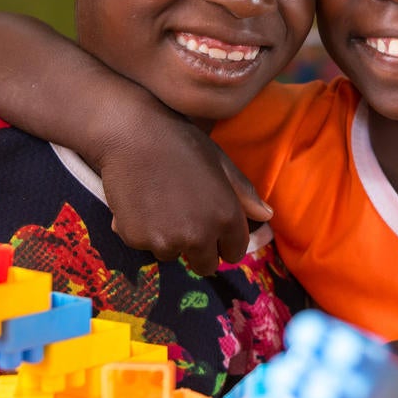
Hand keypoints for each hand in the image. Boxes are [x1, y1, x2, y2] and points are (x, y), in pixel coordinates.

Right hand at [101, 115, 270, 275]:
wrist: (131, 132)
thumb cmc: (180, 141)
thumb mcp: (220, 162)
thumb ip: (244, 193)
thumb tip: (267, 216)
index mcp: (226, 217)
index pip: (234, 253)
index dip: (223, 241)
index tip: (210, 227)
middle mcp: (199, 235)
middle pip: (205, 265)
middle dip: (197, 248)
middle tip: (183, 218)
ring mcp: (166, 240)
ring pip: (171, 254)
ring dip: (167, 238)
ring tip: (158, 203)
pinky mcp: (137, 240)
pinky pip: (144, 244)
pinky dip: (141, 230)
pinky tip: (138, 201)